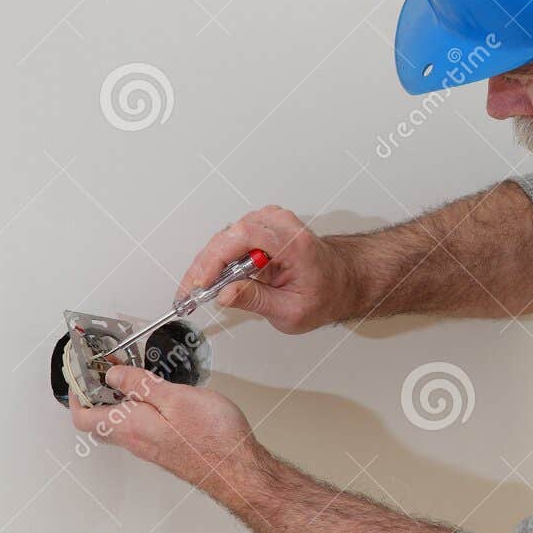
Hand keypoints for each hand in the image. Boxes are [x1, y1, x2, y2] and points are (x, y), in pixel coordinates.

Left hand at [70, 365, 264, 493]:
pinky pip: (141, 429)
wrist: (237, 470)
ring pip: (121, 425)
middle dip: (96, 395)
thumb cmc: (212, 437)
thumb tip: (115, 375)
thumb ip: (141, 385)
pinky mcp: (166, 450)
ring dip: (119, 402)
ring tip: (133, 378)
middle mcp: (135, 441)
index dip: (76, 394)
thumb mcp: (176, 398)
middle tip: (105, 372)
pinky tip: (158, 398)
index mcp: (129, 426)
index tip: (81, 374)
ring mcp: (151, 448)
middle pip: (100, 422)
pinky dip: (139, 411)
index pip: (84, 416)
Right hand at [179, 205, 343, 333]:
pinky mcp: (263, 227)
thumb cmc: (326, 293)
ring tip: (196, 290)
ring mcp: (271, 222)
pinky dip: (218, 259)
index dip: (215, 260)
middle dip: (204, 266)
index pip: (243, 238)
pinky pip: (231, 239)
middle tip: (189, 294)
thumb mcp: (292, 311)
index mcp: (294, 243)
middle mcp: (282, 225)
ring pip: (226, 237)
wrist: (342, 280)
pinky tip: (211, 278)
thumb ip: (256, 301)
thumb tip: (225, 294)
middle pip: (229, 236)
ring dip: (208, 264)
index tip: (200, 284)